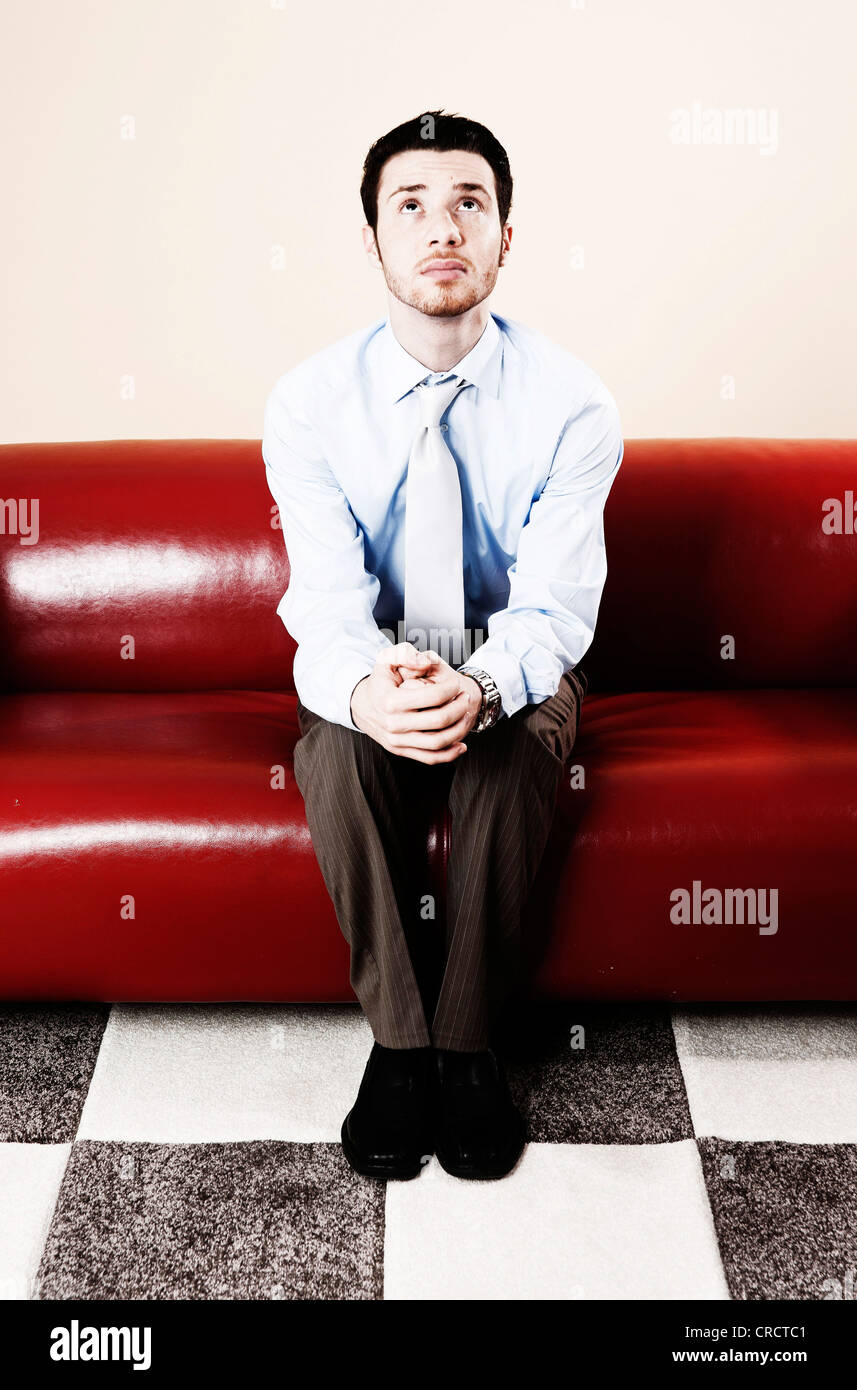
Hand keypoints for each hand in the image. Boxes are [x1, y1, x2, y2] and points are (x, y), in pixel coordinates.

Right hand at [350, 643, 482, 763]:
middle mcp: (393, 724)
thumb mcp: (386, 659)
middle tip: (465, 698)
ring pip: (437, 742)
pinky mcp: (401, 751)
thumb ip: (406, 654)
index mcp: (390, 700)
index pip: (432, 696)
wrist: (362, 706)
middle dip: (460, 708)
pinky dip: (449, 754)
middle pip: (439, 720)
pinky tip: (461, 744)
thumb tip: (426, 663)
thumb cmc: (380, 681)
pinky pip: (429, 758)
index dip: (451, 689)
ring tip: (466, 716)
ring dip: (459, 729)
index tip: (456, 684)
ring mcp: (397, 740)